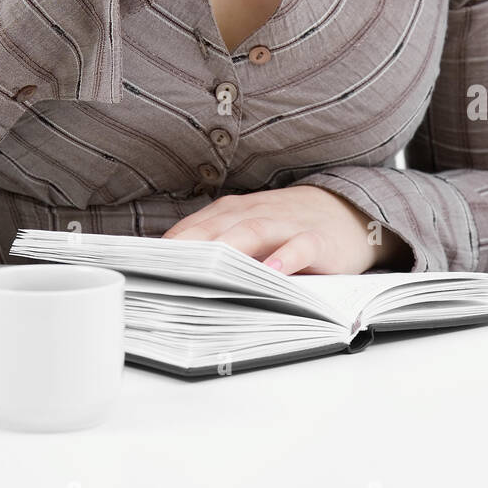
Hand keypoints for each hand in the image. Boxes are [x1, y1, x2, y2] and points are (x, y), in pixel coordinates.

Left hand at [161, 186, 408, 274]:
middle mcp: (255, 213)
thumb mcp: (249, 231)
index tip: (141, 269)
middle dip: (189, 249)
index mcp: (232, 213)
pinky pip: (300, 246)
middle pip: (216, 228)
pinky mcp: (318, 239)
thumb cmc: (286, 228)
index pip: (193, 230)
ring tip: (209, 272)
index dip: (168, 249)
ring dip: (230, 250)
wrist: (346, 211)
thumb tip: (170, 276)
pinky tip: (273, 272)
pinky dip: (286, 258)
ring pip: (252, 232)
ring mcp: (286, 224)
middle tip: (164, 273)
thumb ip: (218, 247)